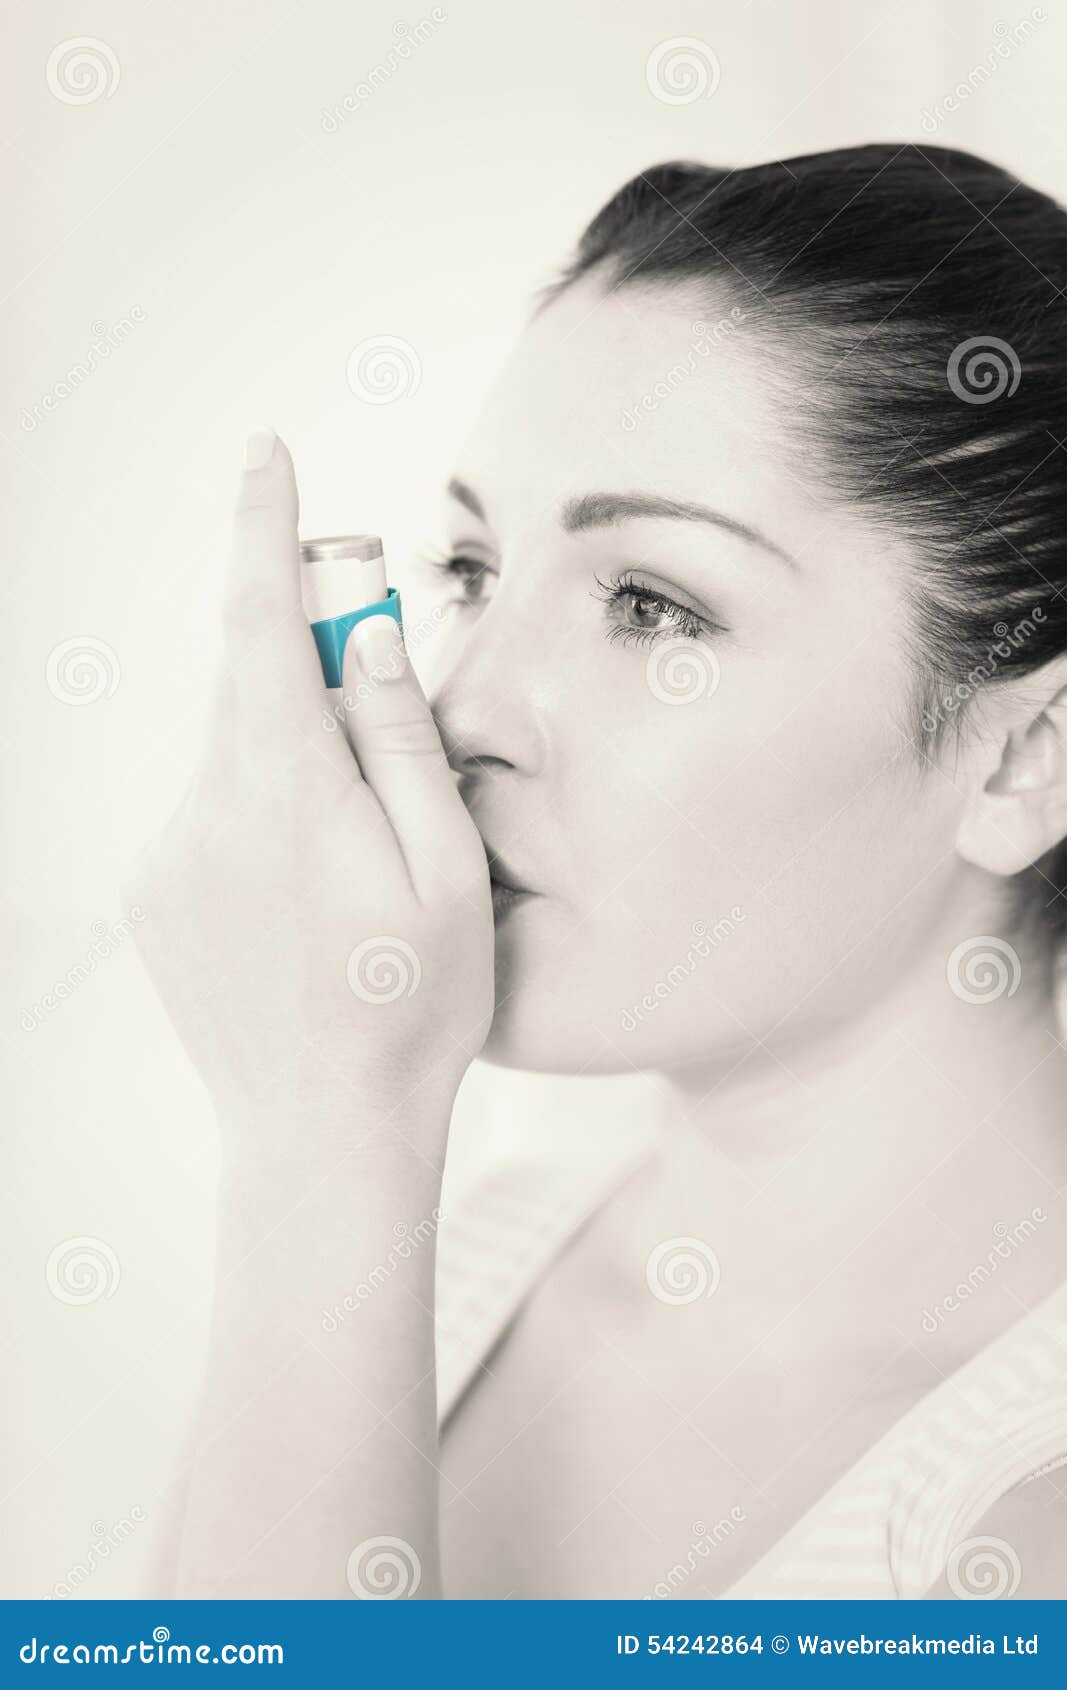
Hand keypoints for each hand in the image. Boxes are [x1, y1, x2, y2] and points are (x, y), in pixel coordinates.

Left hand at [125, 430, 493, 1156]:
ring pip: (235, 747)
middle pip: (250, 677)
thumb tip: (369, 637)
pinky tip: (307, 895)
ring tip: (354, 863)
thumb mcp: (447, 871)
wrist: (320, 1134)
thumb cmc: (410, 1009)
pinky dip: (261, 809)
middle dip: (312, 657)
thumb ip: (402, 740)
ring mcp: (168, 854)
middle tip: (380, 700)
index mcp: (286, 793)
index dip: (263, 529)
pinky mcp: (152, 892)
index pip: (259, 622)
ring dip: (295, 756)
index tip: (266, 457)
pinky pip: (210, 806)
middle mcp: (205, 810)